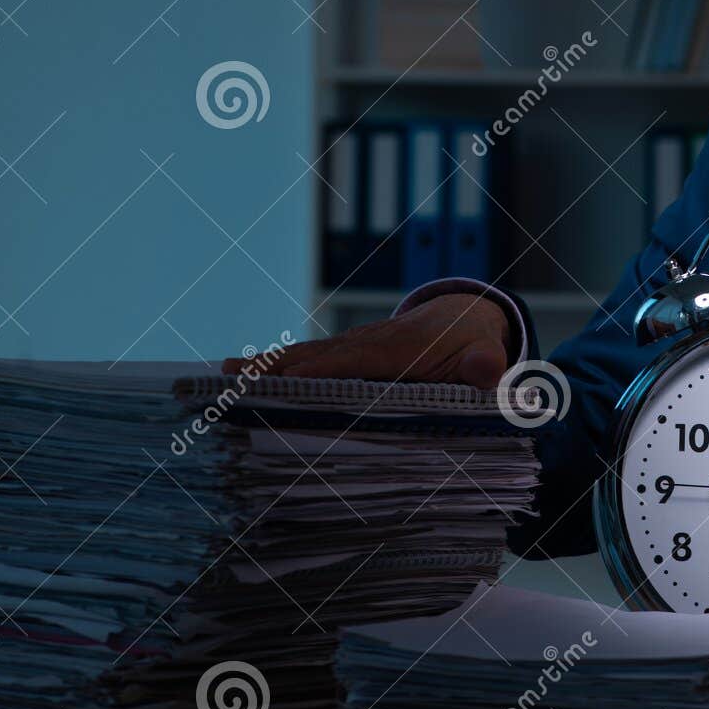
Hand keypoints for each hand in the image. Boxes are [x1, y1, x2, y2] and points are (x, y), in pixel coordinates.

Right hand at [221, 293, 510, 386]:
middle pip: (314, 359)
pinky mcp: (342, 357)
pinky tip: (237, 381)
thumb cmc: (476, 345)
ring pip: (302, 358)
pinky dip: (271, 371)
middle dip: (275, 374)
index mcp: (399, 349)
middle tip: (228, 389)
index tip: (281, 388)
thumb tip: (487, 370)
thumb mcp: (488, 356)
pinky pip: (304, 363)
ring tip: (220, 382)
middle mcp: (365, 344)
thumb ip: (487, 366)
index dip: (319, 375)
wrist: (466, 318)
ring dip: (263, 370)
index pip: (353, 364)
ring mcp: (350, 349)